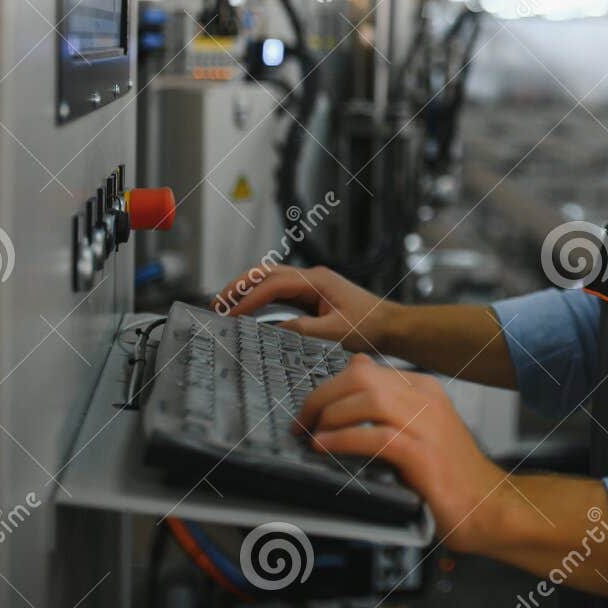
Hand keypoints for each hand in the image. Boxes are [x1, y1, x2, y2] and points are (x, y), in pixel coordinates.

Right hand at [211, 265, 395, 353]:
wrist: (391, 327)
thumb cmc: (369, 328)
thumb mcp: (334, 333)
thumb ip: (301, 330)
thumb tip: (270, 330)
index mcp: (317, 281)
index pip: (274, 284)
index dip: (249, 298)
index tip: (230, 314)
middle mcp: (312, 278)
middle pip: (266, 274)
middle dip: (239, 287)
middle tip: (216, 305)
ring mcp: (312, 285)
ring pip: (271, 280)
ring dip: (247, 291)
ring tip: (224, 307)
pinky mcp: (312, 295)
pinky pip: (279, 292)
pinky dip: (260, 299)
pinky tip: (247, 312)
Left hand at [294, 354, 507, 550]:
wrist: (488, 505)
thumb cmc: (449, 473)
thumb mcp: (419, 426)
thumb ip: (389, 401)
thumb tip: (357, 365)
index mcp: (424, 389)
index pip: (364, 370)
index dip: (328, 388)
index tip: (309, 412)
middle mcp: (426, 399)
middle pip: (361, 378)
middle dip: (321, 398)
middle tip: (302, 424)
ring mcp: (426, 425)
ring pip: (366, 399)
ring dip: (329, 417)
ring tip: (312, 437)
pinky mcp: (422, 455)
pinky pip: (373, 436)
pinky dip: (342, 440)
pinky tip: (325, 449)